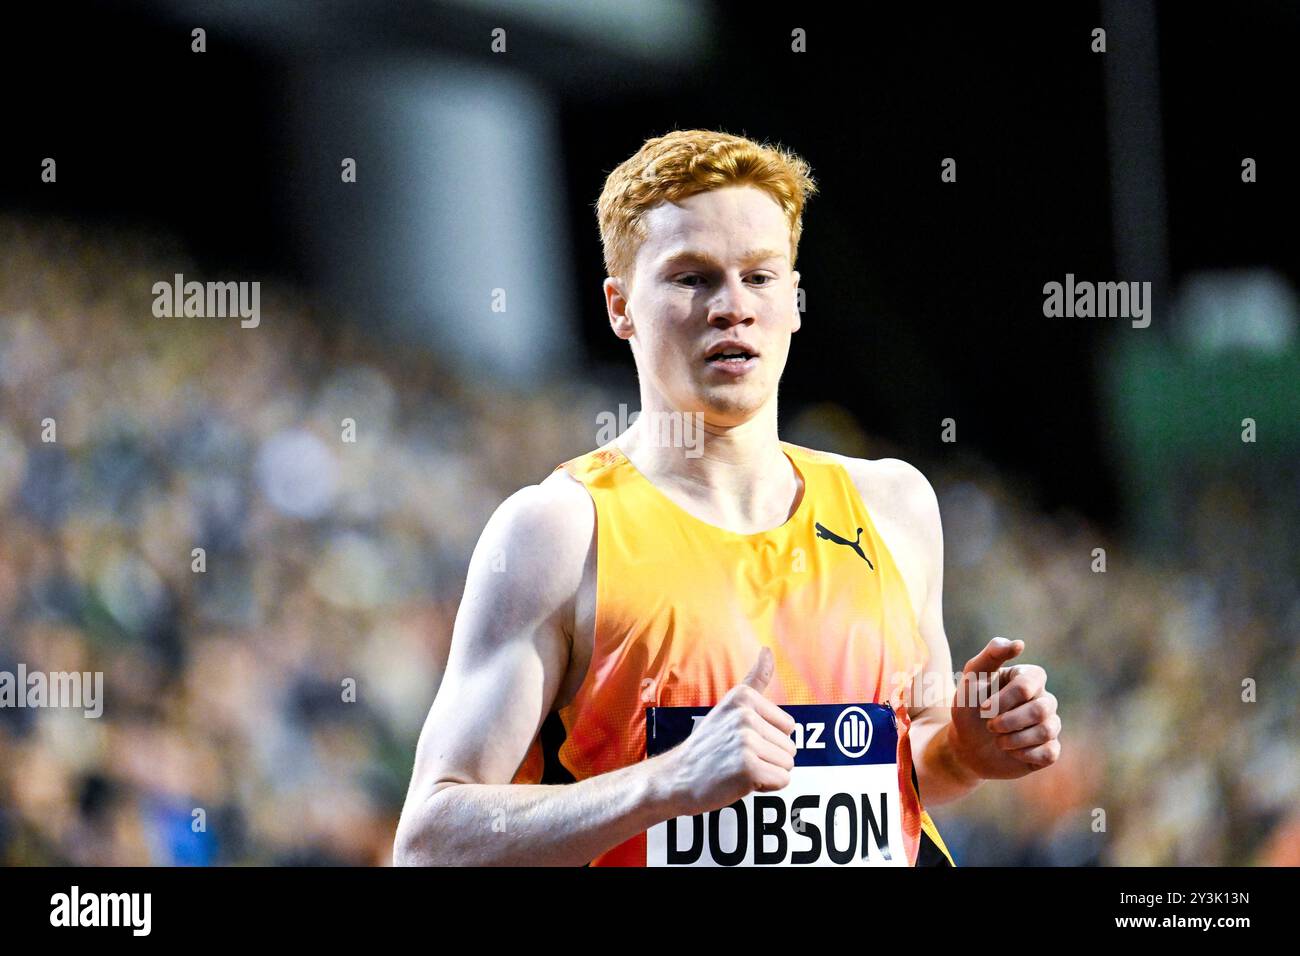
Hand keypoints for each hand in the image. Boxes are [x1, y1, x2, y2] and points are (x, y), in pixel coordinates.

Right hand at [660, 646, 797, 815]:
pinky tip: (740, 781)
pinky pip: (782, 780)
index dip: (769, 739)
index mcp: (744, 697)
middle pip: (790, 747)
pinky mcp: (748, 768)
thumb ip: (755, 679)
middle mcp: (746, 715)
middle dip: (769, 758)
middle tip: (738, 758)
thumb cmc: (708, 744)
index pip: (788, 726)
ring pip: (787, 764)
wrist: (677, 777)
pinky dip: (766, 786)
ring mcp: (746, 741)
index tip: (741, 740)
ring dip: (767, 772)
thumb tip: (767, 649)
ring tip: (738, 768)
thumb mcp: (730, 705)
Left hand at [948, 637, 1060, 780]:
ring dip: (1014, 739)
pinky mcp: (1049, 749)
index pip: (1028, 685)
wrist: (965, 745)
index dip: (1004, 699)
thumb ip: (991, 655)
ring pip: (1048, 731)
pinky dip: (1025, 754)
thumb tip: (1020, 644)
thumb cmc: (969, 707)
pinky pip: (1050, 753)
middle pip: (1041, 709)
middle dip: (1009, 721)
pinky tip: (1012, 751)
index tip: (982, 708)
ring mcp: (1049, 724)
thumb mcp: (972, 678)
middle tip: (990, 726)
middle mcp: (1043, 699)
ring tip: (998, 740)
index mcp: (1027, 677)